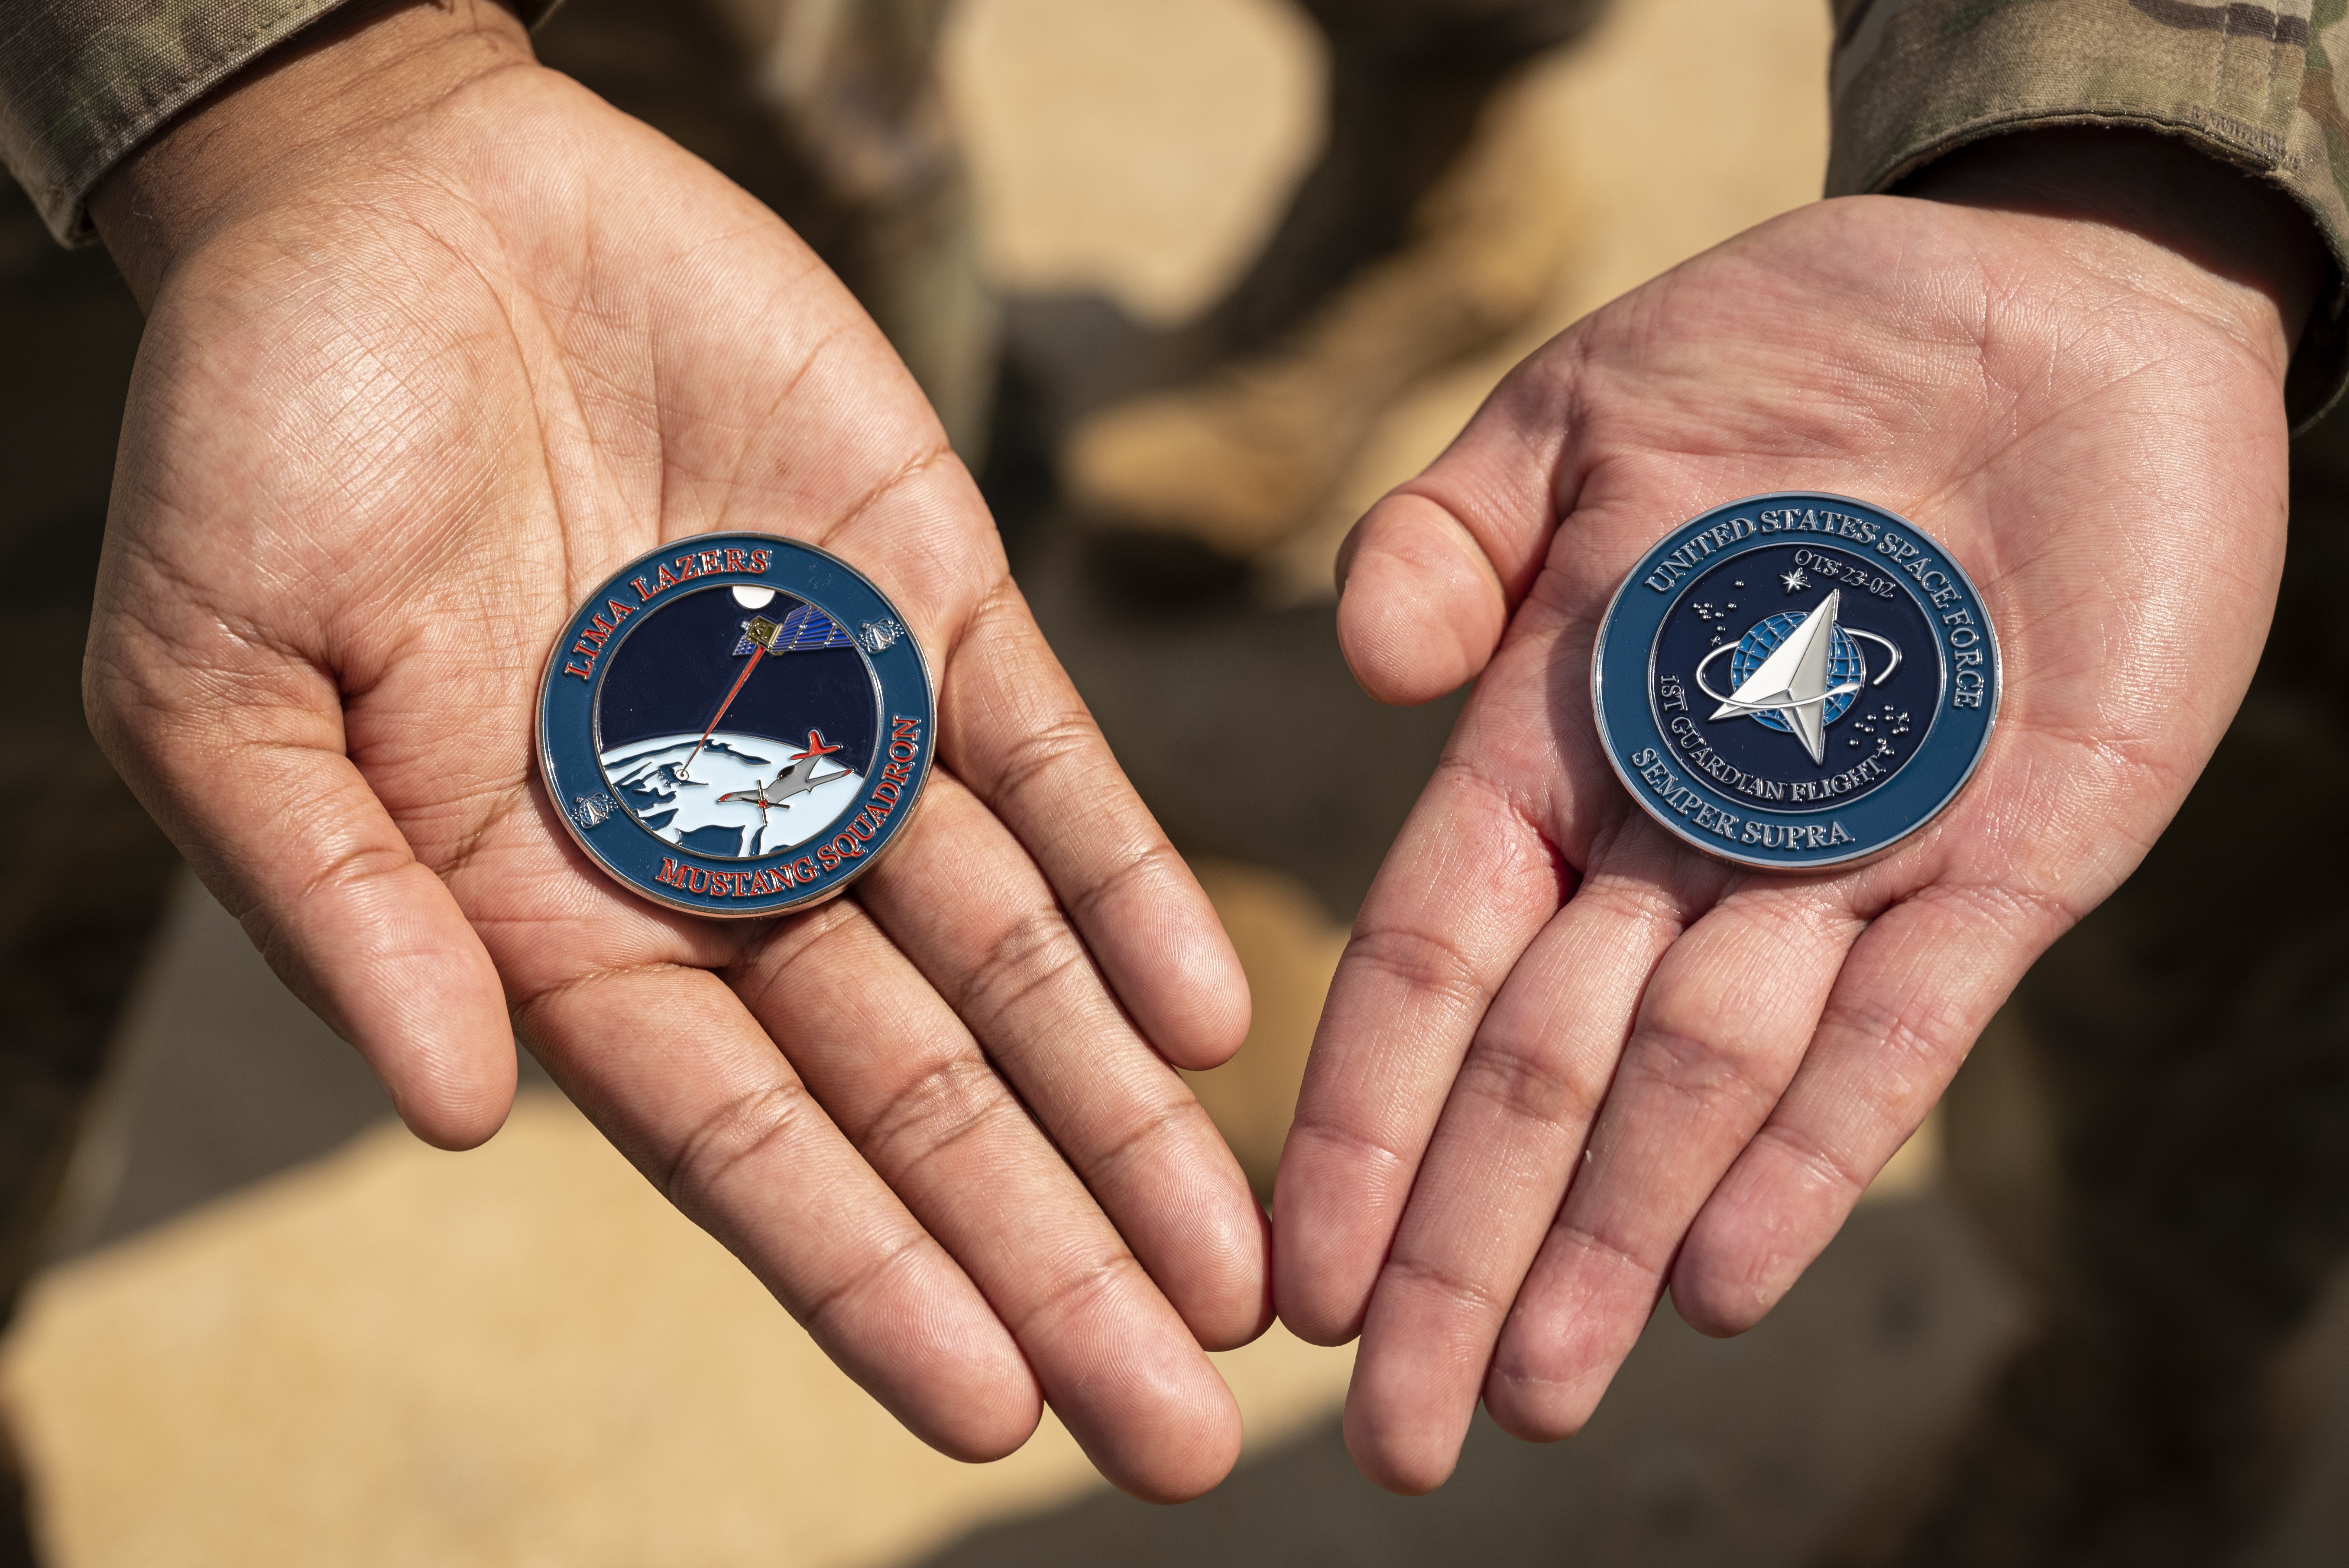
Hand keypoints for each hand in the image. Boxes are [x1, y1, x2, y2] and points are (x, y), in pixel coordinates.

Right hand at [86, 0, 1261, 1499]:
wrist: (390, 205)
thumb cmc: (259, 444)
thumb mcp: (220, 684)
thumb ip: (339, 906)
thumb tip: (463, 1111)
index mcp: (552, 913)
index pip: (739, 1139)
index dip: (865, 1274)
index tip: (993, 1403)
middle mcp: (720, 857)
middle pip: (911, 1093)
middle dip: (1042, 1249)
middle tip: (1173, 1414)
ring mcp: (839, 733)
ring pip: (1012, 964)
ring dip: (1122, 1110)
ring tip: (1232, 1263)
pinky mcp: (925, 601)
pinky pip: (1049, 768)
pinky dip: (1129, 884)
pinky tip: (1209, 1013)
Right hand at [1274, 128, 2323, 1490]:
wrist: (2044, 295)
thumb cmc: (1793, 340)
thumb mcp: (1577, 411)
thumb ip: (1443, 532)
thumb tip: (1369, 670)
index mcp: (1558, 741)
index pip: (1436, 964)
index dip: (1366, 1123)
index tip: (1300, 1279)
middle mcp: (1685, 834)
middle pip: (1551, 1069)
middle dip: (1470, 1250)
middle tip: (1407, 1430)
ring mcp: (1847, 853)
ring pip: (1703, 1079)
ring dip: (1616, 1235)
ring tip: (1541, 1392)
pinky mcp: (2015, 848)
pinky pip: (1904, 1025)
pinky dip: (1815, 1147)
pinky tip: (1724, 1278)